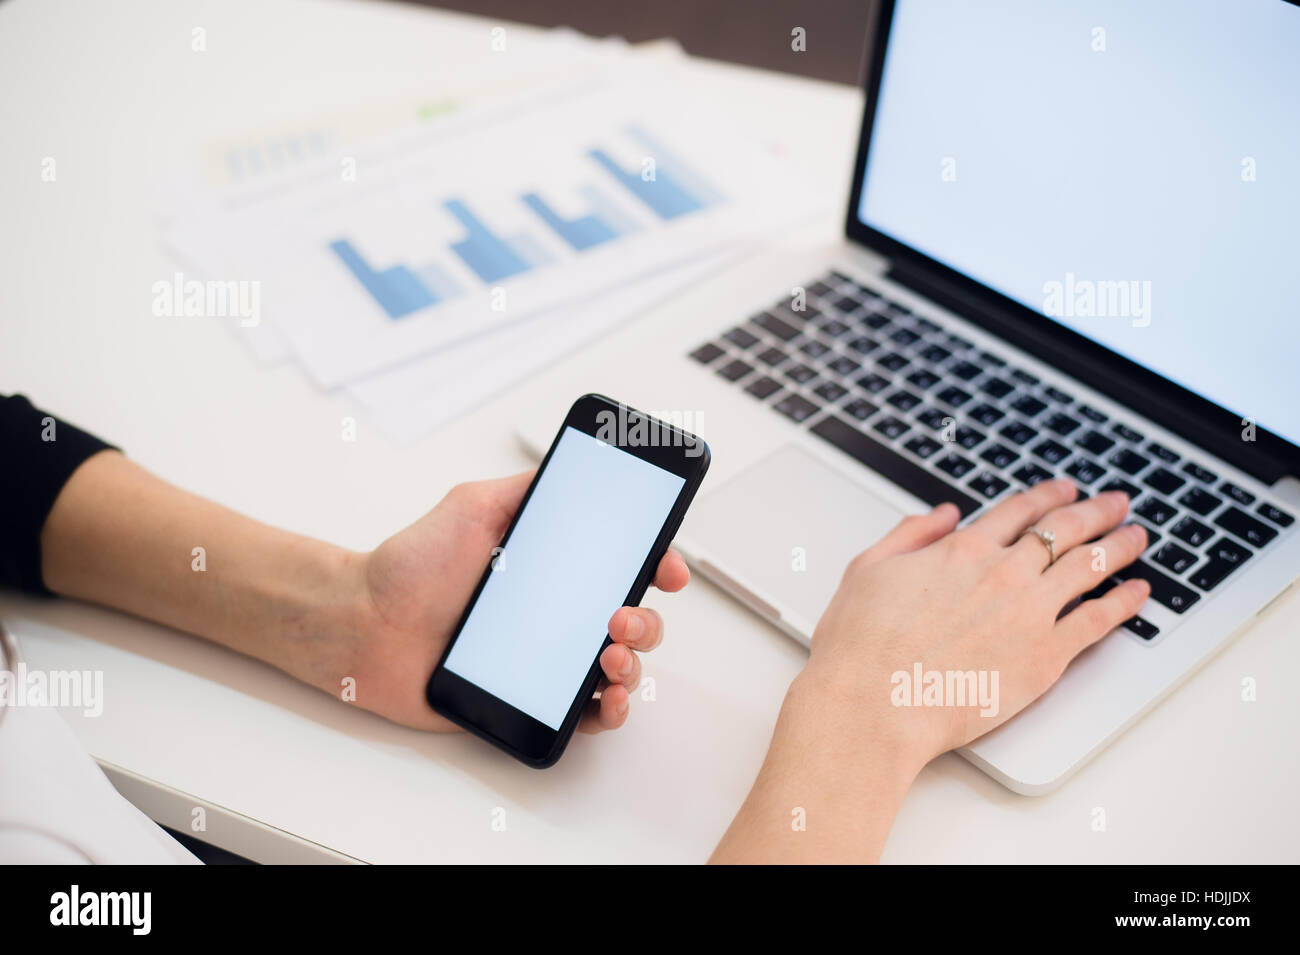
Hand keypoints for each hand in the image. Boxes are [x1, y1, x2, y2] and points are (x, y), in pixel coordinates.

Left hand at [347, 471, 689, 732]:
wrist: (362, 624)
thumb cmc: (410, 567)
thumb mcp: (473, 505)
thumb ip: (527, 488)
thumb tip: (578, 464)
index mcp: (555, 568)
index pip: (624, 566)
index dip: (657, 565)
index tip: (668, 569)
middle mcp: (559, 613)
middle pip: (634, 619)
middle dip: (646, 620)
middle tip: (620, 616)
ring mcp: (548, 658)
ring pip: (621, 667)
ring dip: (635, 664)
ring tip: (609, 656)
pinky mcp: (530, 700)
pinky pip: (588, 714)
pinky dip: (611, 710)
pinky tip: (607, 698)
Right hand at [712, 478, 1150, 862]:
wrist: (873, 703)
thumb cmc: (860, 645)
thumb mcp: (868, 569)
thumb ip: (910, 534)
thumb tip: (943, 514)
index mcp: (962, 550)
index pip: (1019, 511)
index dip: (1047, 496)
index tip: (1065, 490)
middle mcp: (1003, 572)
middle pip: (1064, 530)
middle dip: (1096, 512)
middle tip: (1117, 503)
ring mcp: (1030, 612)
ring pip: (1089, 567)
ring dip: (1119, 546)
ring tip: (1137, 537)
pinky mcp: (1046, 656)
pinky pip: (1098, 620)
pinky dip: (1124, 603)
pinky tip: (1138, 593)